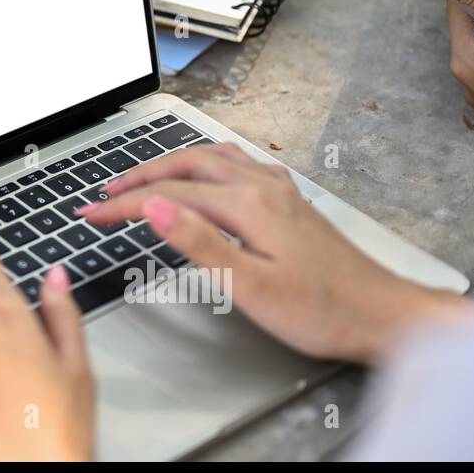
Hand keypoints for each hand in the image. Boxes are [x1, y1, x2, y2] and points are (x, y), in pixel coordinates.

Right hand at [75, 144, 473, 363]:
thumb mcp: (251, 286)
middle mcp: (263, 186)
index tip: (90, 213)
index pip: (168, 195)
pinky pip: (236, 162)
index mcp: (248, 205)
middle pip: (186, 165)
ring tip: (142, 179)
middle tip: (105, 194)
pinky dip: (203, 162)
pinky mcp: (288, 200)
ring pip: (211, 157)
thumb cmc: (322, 311)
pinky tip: (202, 174)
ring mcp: (278, 190)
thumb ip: (200, 242)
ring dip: (170, 164)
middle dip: (140, 176)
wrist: (383, 315)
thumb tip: (154, 207)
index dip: (124, 204)